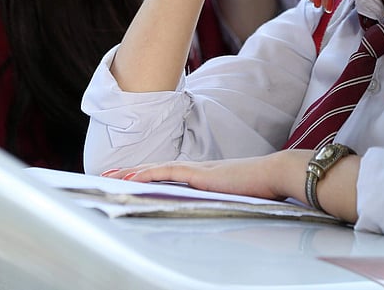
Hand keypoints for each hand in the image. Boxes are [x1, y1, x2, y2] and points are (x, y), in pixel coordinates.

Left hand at [102, 150, 308, 201]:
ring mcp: (197, 170)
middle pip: (156, 170)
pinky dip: (148, 174)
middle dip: (131, 172)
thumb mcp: (235, 197)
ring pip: (156, 169)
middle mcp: (196, 169)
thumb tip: (214, 214)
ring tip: (111, 176)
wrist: (275, 173)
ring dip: (132, 173)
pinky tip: (132, 178)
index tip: (128, 179)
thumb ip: (221, 202)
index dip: (147, 176)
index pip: (169, 175)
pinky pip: (167, 172)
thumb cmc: (262, 187)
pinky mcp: (199, 174)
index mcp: (204, 176)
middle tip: (108, 175)